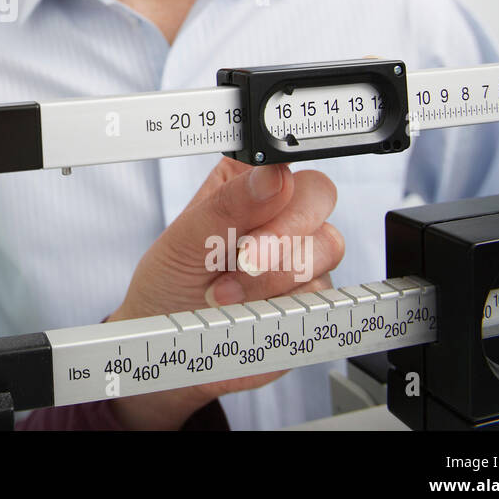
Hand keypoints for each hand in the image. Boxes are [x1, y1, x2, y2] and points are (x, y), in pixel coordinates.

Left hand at [106, 156, 343, 429]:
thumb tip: (273, 174)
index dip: (282, 178)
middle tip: (242, 258)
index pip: (284, 160)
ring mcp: (300, 253)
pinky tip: (248, 309)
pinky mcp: (309, 293)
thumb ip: (229, 204)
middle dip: (281, 232)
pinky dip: (281, 301)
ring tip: (226, 292)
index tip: (264, 198)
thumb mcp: (186, 238)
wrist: (170, 339)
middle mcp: (280, 212)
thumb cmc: (171, 281)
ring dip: (274, 274)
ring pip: (327, 245)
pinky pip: (321, 290)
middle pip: (319, 196)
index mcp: (246, 183)